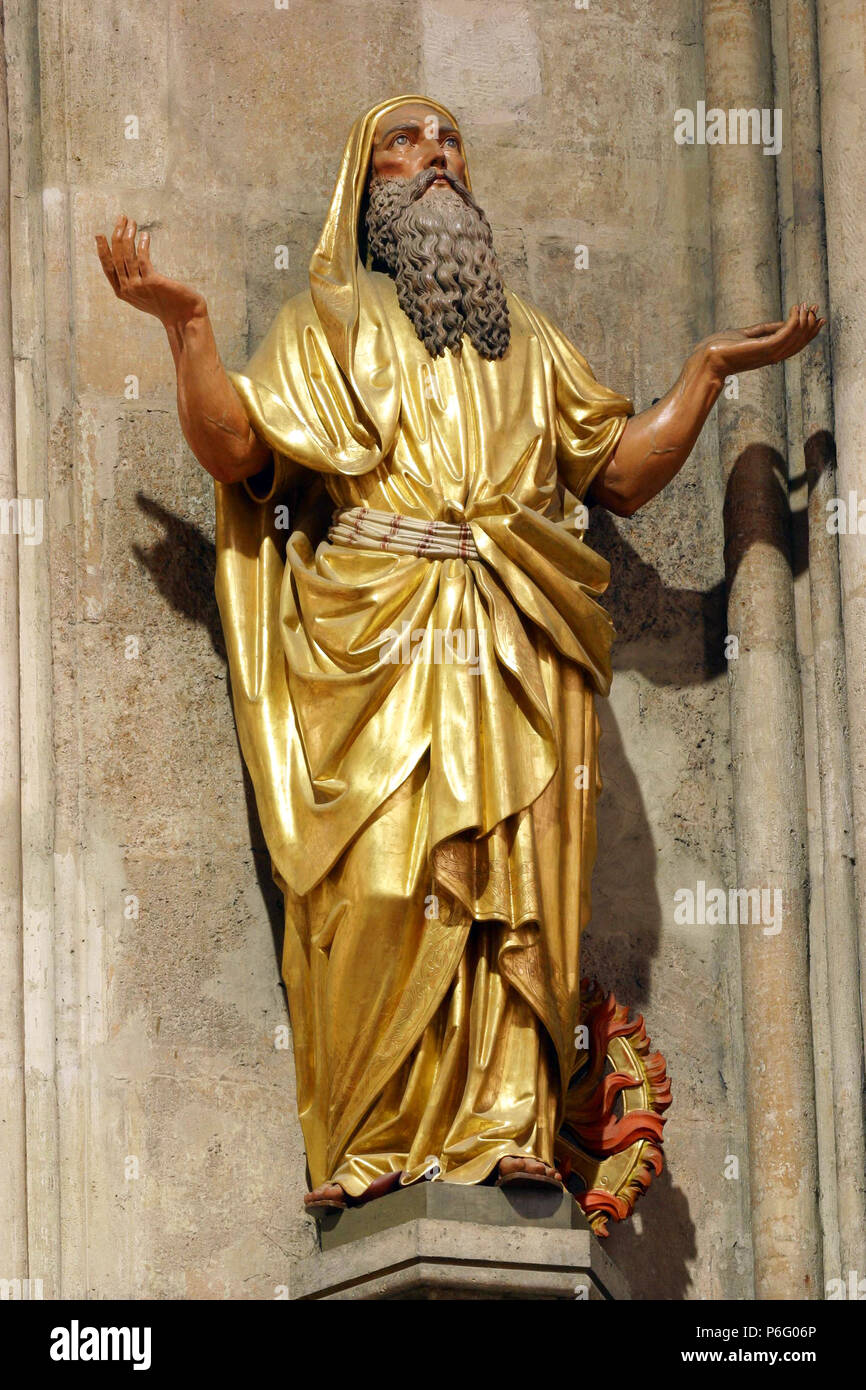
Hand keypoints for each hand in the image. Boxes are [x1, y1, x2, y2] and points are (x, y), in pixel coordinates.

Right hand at [95, 215, 206, 328]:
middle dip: (117, 234)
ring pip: (127, 255)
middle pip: (116, 257)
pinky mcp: (152, 282)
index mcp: (122, 292)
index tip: (99, 234)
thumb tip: (128, 257)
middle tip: (122, 219)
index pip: (107, 267)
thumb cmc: (165, 304)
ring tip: (132, 222)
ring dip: (129, 235)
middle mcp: (127, 289)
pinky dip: (143, 244)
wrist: (183, 318)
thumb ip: (133, 279)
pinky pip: (142, 258)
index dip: (102, 250)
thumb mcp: (143, 293)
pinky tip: (145, 236)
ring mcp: (138, 286)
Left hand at [703, 303, 824, 381]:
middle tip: (817, 309)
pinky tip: (796, 311)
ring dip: (804, 322)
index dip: (806, 330)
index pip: (794, 343)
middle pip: (798, 342)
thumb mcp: (746, 335)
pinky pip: (784, 335)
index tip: (816, 315)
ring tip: (808, 307)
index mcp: (768, 354)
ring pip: (794, 339)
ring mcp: (767, 353)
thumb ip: (764, 330)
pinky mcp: (762, 349)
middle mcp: (771, 356)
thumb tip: (781, 323)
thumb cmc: (721, 348)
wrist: (706, 359)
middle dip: (810, 325)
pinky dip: (793, 323)